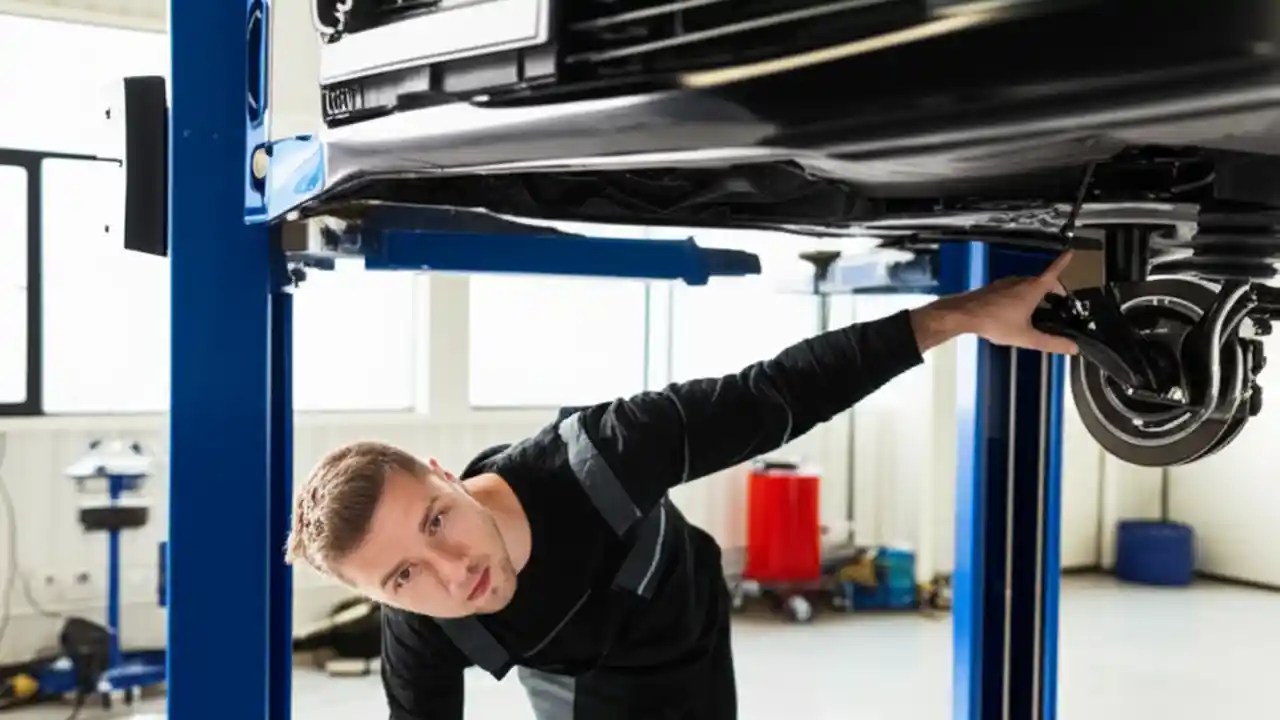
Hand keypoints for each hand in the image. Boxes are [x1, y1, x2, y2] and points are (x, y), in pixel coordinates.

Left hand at [911, 251, 1079, 354]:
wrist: (964, 315)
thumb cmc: (996, 323)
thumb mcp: (1027, 337)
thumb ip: (1051, 343)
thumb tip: (1073, 347)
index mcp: (1032, 289)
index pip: (1053, 272)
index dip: (1063, 262)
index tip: (1071, 252)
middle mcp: (1020, 281)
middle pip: (1042, 280)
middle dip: (1054, 288)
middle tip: (1060, 301)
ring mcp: (1006, 283)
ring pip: (1027, 284)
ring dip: (1037, 292)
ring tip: (1042, 309)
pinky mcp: (994, 288)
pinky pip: (1014, 288)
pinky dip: (1023, 295)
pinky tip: (1018, 311)